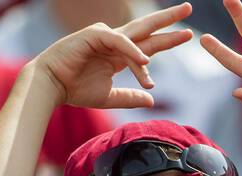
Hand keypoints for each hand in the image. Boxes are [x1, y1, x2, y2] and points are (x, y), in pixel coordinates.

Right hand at [32, 3, 192, 109]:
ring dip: (154, 47)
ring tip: (171, 48)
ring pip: (136, 39)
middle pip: (146, 28)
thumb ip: (131, 97)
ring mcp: (104, 36)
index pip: (149, 44)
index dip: (168, 39)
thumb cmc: (76, 90)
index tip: (187, 34)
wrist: (53, 87)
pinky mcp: (94, 35)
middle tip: (188, 7)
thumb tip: (152, 100)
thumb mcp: (110, 97)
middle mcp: (114, 42)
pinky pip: (120, 42)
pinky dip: (133, 51)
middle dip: (167, 18)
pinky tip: (144, 62)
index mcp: (119, 55)